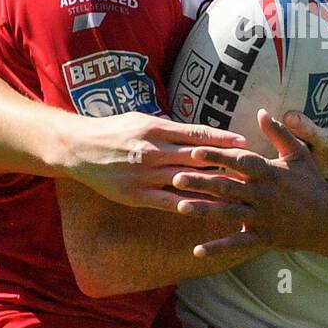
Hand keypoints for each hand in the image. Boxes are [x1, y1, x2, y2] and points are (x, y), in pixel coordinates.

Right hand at [58, 111, 248, 212]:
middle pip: (197, 158)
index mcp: (156, 128)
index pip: (197, 134)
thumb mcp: (143, 119)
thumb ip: (170, 128)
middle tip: (250, 169)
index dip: (222, 139)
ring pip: (185, 181)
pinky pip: (168, 202)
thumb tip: (199, 134)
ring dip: (212, 186)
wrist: (77, 148)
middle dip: (225, 163)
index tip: (244, 143)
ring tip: (236, 191)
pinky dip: (189, 205)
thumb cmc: (114, 129)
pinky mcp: (135, 194)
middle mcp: (152, 151)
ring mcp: (144, 175)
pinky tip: (207, 208)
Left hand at [173, 110, 327, 257]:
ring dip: (204, 211)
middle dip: (201, 182)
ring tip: (180, 207)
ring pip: (229, 214)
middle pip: (228, 187)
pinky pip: (239, 245)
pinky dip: (218, 249)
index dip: (217, 156)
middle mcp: (265, 195)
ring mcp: (264, 218)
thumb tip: (261, 111)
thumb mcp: (299, 155)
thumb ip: (279, 133)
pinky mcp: (265, 238)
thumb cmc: (313, 184)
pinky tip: (198, 251)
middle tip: (175, 177)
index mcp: (271, 173)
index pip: (240, 162)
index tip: (195, 150)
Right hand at [279, 15, 327, 196]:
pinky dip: (297, 76)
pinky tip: (276, 71)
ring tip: (294, 33)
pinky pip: (309, 88)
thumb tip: (288, 115)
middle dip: (327, 35)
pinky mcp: (322, 114)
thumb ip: (309, 132)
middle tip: (309, 14)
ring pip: (325, 72)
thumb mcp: (325, 149)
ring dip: (313, 53)